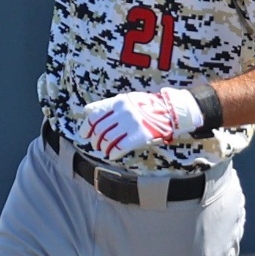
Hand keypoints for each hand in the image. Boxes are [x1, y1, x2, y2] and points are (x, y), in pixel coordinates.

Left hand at [79, 88, 206, 158]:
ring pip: (108, 139)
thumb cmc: (146, 106)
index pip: (94, 116)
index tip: (84, 135)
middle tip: (96, 145)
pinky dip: (113, 153)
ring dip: (103, 148)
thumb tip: (86, 111)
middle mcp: (123, 112)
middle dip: (95, 140)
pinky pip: (120, 147)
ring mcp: (131, 123)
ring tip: (104, 151)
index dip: (86, 127)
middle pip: (99, 130)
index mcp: (118, 102)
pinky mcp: (140, 135)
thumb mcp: (126, 99)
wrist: (170, 111)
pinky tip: (112, 156)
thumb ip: (107, 106)